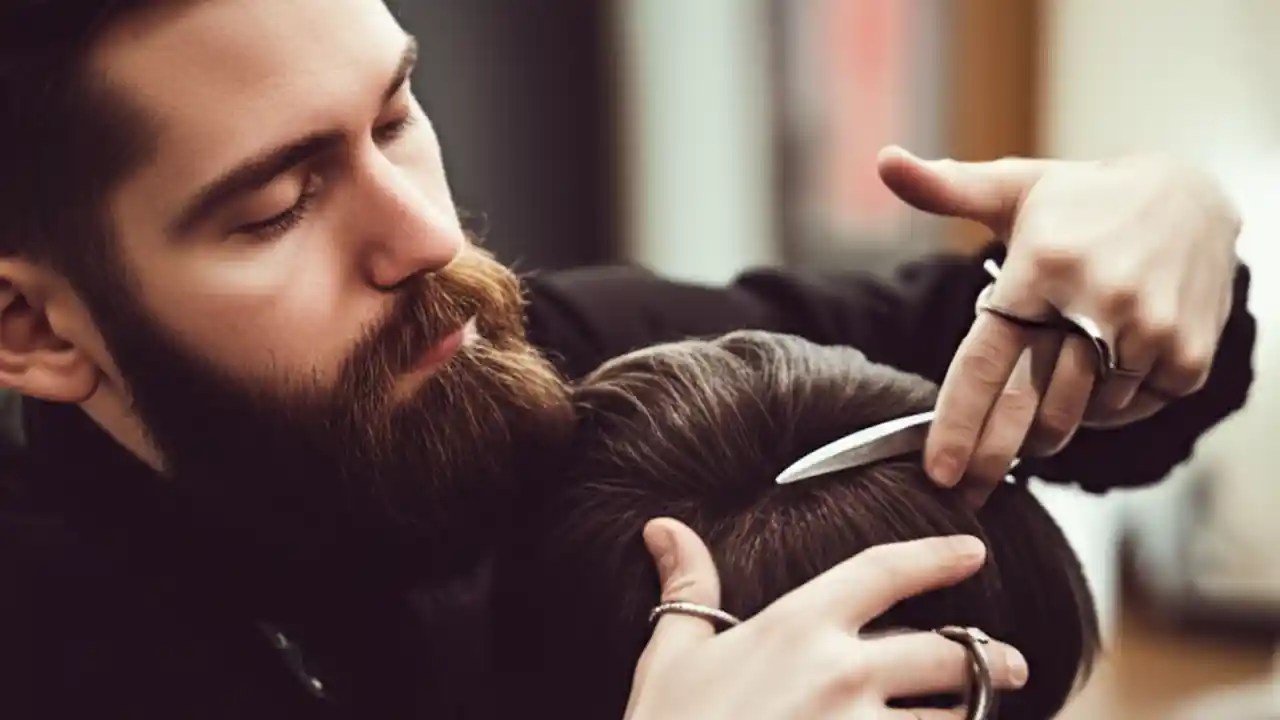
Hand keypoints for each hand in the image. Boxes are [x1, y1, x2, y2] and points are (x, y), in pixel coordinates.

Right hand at [623, 519, 1028, 719]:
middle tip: (1014, 663)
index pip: (883, 572)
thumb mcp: (672, 657)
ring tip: (976, 719)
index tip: (971, 551)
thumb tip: (665, 529)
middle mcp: (842, 674)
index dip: (934, 556)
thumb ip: (687, 588)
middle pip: (946, 653)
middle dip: (989, 658)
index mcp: (797, 627)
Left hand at [879, 147, 1240, 504]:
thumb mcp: (1015, 187)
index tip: (936, 472)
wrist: (1195, 196)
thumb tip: (885, 162)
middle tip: (963, 494)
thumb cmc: (1084, 200)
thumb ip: (946, 188)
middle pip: (1029, 406)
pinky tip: (1095, 383)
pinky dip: (1105, 410)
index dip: (958, 423)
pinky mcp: (1188, 354)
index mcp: (1041, 266)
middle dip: (990, 459)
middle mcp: (1095, 301)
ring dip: (1050, 426)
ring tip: (1031, 421)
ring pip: (1080, 415)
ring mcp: (1147, 332)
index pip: (986, 363)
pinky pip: (1129, 411)